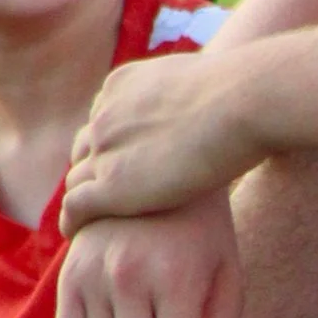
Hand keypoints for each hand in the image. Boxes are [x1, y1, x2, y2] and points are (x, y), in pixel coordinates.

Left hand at [61, 52, 254, 233]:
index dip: (110, 146)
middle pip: (86, 150)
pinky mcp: (111, 185)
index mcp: (123, 84)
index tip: (122, 166)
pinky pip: (75, 207)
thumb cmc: (244, 94)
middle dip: (92, 172)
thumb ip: (193, 93)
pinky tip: (77, 235)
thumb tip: (221, 98)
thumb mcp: (204, 82)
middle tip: (102, 199)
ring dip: (81, 200)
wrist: (243, 102)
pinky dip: (72, 221)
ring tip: (87, 223)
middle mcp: (106, 114)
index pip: (104, 120)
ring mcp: (105, 149)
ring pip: (77, 179)